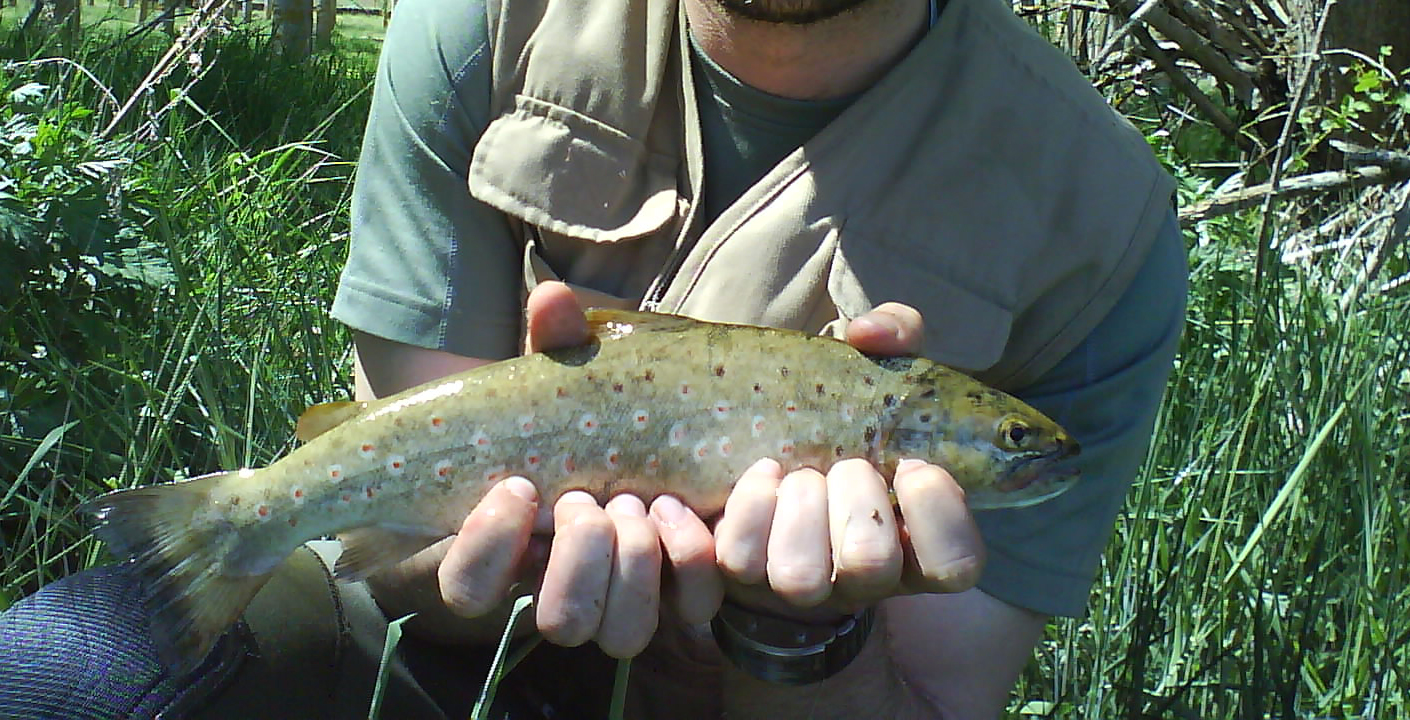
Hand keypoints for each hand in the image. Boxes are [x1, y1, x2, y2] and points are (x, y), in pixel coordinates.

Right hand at [434, 282, 719, 657]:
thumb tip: (552, 295)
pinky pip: (695, 611)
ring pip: (622, 632)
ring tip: (643, 505)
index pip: (468, 588)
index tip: (516, 486)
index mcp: (507, 549)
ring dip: (637, 567)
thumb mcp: (563, 384)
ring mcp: (622, 599)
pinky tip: (693, 511)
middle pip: (560, 620)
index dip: (487, 548)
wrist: (654, 445)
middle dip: (583, 554)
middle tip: (598, 499)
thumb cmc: (584, 421)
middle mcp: (560, 588)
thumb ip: (553, 348)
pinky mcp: (681, 592)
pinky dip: (697, 562)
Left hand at [710, 304, 985, 617]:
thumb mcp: (879, 370)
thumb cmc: (841, 409)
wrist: (761, 430)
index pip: (955, 564)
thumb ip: (896, 336)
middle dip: (855, 497)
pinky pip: (740, 560)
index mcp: (917, 538)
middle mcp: (863, 574)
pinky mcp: (743, 575)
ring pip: (801, 578)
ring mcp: (800, 583)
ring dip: (798, 511)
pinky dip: (747, 509)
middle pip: (870, 565)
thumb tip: (870, 333)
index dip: (939, 517)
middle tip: (845, 462)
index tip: (916, 464)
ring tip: (796, 472)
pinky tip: (757, 474)